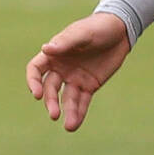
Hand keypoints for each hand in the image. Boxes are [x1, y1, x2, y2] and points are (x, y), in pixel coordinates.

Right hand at [26, 14, 130, 131]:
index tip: (37, 94)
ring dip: (66, 112)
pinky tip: (75, 124)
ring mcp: (74, 78)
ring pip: (66, 98)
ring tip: (69, 126)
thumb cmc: (98, 27)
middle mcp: (61, 68)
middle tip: (54, 114)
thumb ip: (66, 42)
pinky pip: (82, 101)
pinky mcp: (89, 86)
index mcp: (54, 54)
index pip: (36, 70)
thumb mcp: (83, 33)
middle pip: (50, 88)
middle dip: (51, 101)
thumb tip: (45, 49)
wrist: (120, 32)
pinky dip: (79, 112)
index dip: (33, 82)